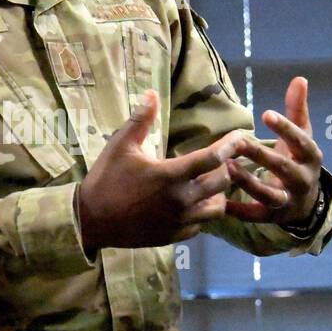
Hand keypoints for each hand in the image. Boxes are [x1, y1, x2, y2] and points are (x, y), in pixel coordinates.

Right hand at [79, 90, 255, 249]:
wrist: (91, 221)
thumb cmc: (106, 180)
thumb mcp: (120, 146)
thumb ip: (140, 120)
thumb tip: (151, 93)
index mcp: (169, 175)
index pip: (212, 158)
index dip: (230, 145)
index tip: (240, 136)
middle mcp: (180, 200)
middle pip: (222, 182)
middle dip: (227, 168)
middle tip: (225, 160)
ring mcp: (179, 221)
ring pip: (218, 208)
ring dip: (218, 194)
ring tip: (210, 183)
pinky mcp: (175, 236)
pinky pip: (201, 225)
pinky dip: (202, 213)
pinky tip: (193, 204)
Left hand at [224, 76, 322, 225]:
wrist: (306, 201)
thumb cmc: (298, 159)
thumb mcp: (302, 136)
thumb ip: (297, 109)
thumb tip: (300, 79)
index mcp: (311, 157)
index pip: (301, 141)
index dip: (285, 128)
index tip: (266, 114)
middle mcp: (303, 180)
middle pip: (283, 168)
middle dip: (261, 155)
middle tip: (237, 141)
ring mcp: (289, 201)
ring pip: (270, 195)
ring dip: (249, 183)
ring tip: (227, 168)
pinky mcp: (274, 217)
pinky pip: (256, 216)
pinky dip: (239, 211)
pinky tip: (220, 203)